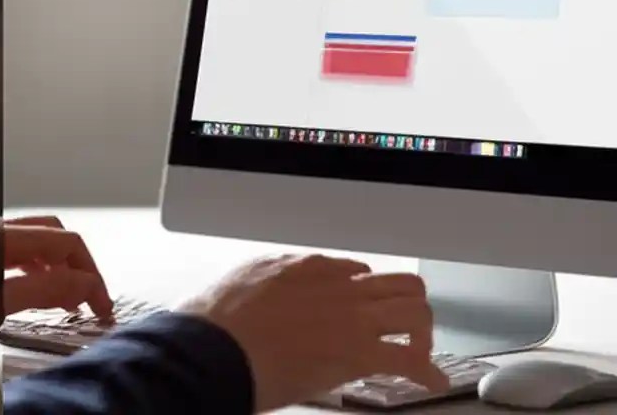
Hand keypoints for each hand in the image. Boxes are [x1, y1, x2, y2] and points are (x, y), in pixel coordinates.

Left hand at [0, 215, 113, 342]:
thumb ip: (42, 289)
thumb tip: (84, 282)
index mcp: (0, 236)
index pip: (67, 242)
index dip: (91, 274)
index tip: (101, 307)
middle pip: (53, 235)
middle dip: (78, 265)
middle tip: (89, 302)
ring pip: (34, 240)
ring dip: (57, 266)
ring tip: (66, 300)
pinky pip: (14, 249)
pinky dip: (35, 267)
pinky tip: (31, 291)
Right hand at [180, 254, 446, 412]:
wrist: (216, 348)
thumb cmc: (218, 321)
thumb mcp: (244, 281)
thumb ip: (271, 279)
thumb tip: (277, 291)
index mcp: (308, 267)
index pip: (356, 271)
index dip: (365, 293)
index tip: (364, 309)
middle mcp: (338, 285)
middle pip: (399, 284)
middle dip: (408, 307)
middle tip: (403, 329)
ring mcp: (352, 317)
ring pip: (414, 312)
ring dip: (422, 333)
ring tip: (418, 353)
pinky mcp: (358, 352)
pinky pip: (409, 359)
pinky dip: (427, 372)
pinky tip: (431, 382)